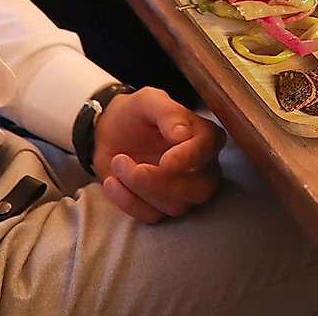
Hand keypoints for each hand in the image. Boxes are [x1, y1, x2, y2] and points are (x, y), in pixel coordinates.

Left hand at [93, 88, 225, 222]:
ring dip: (139, 188)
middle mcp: (202, 167)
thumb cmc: (135, 114)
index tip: (165, 161)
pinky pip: (152, 217)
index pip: (208, 149)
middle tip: (131, 165)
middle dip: (162, 183)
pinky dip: (128, 202)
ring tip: (117, 162)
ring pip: (175, 206)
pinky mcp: (162, 208)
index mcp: (204, 135)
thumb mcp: (147, 100)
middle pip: (199, 188)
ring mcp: (183, 191)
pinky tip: (112, 181)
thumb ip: (168, 112)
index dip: (189, 158)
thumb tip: (184, 134)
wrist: (109, 133)